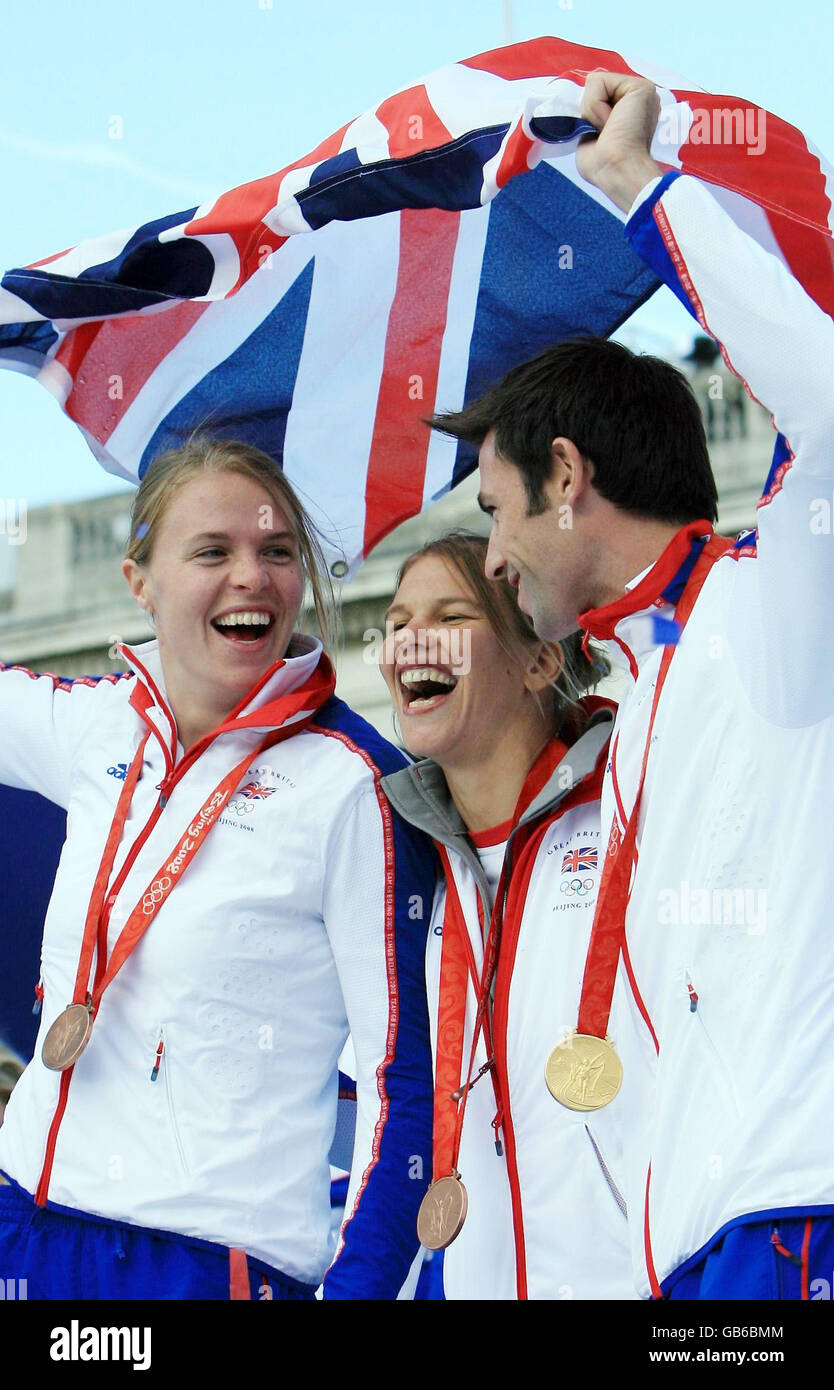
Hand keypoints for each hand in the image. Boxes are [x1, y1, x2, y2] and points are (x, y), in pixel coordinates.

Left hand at [574, 72, 662, 212]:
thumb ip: (589, 118)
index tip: (598, 135)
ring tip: (608, 129)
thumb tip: (581, 111)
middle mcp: (639, 99)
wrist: (616, 171)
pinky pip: (598, 82)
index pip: (600, 96)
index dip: (590, 113)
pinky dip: (595, 106)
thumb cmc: (603, 166)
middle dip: (590, 111)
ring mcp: (642, 91)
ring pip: (596, 83)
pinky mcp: (640, 86)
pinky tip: (610, 122)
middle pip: (597, 87)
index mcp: (631, 112)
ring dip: (592, 111)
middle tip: (604, 133)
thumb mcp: (589, 137)